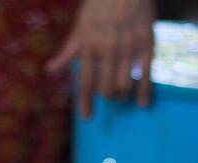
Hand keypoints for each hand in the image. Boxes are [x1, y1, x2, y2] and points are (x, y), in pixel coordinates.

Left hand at [46, 0, 154, 118]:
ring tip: (121, 94)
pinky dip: (144, 92)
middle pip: (106, 89)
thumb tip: (50, 71)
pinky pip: (146, 75)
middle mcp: (108, 50)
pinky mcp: (146, 45)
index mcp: (89, 45)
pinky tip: (141, 103)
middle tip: (107, 96)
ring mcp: (129, 48)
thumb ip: (68, 51)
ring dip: (122, 95)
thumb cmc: (99, 4)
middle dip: (106, 97)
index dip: (85, 102)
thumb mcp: (80, 26)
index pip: (85, 82)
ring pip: (124, 86)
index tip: (87, 117)